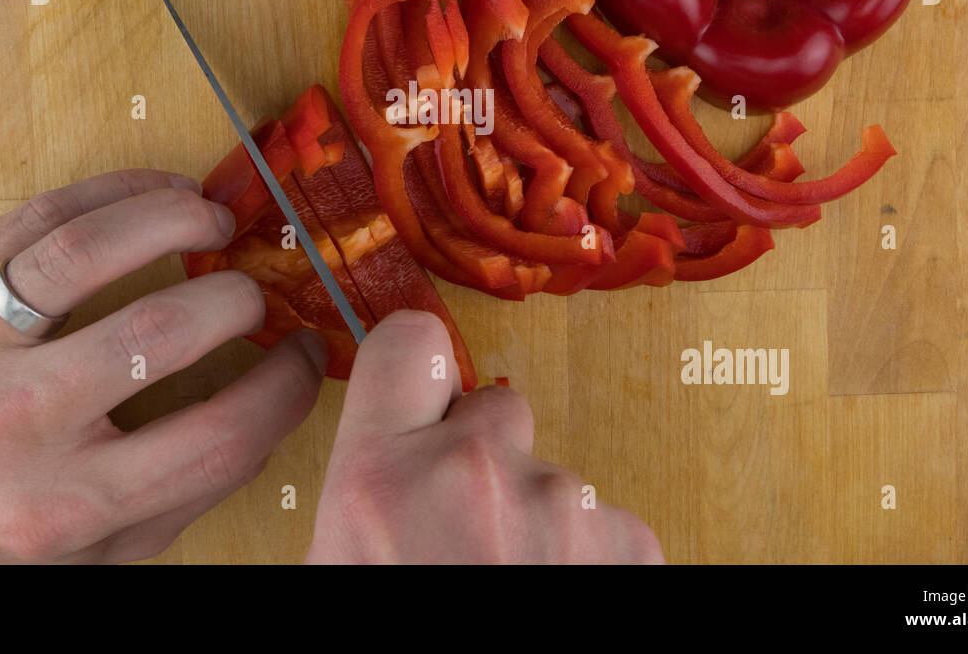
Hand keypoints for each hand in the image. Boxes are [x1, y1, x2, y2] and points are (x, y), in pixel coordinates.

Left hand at [0, 169, 326, 562]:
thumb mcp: (105, 549)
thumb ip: (196, 482)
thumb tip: (278, 394)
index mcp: (64, 505)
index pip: (217, 434)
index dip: (286, 385)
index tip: (304, 353)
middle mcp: (8, 428)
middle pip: (160, 334)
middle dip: (238, 300)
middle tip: (255, 294)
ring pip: (85, 254)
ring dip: (173, 219)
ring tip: (213, 219)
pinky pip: (30, 220)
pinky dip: (109, 193)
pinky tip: (154, 194)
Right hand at [305, 310, 662, 563]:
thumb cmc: (398, 642)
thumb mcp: (338, 565)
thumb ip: (366, 487)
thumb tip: (386, 452)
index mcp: (378, 482)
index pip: (407, 343)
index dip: (418, 372)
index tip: (426, 394)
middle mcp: (470, 475)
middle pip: (494, 412)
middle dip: (485, 462)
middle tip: (465, 538)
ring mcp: (561, 504)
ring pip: (551, 475)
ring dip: (538, 518)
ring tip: (513, 582)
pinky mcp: (628, 540)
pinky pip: (604, 521)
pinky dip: (588, 557)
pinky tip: (556, 590)